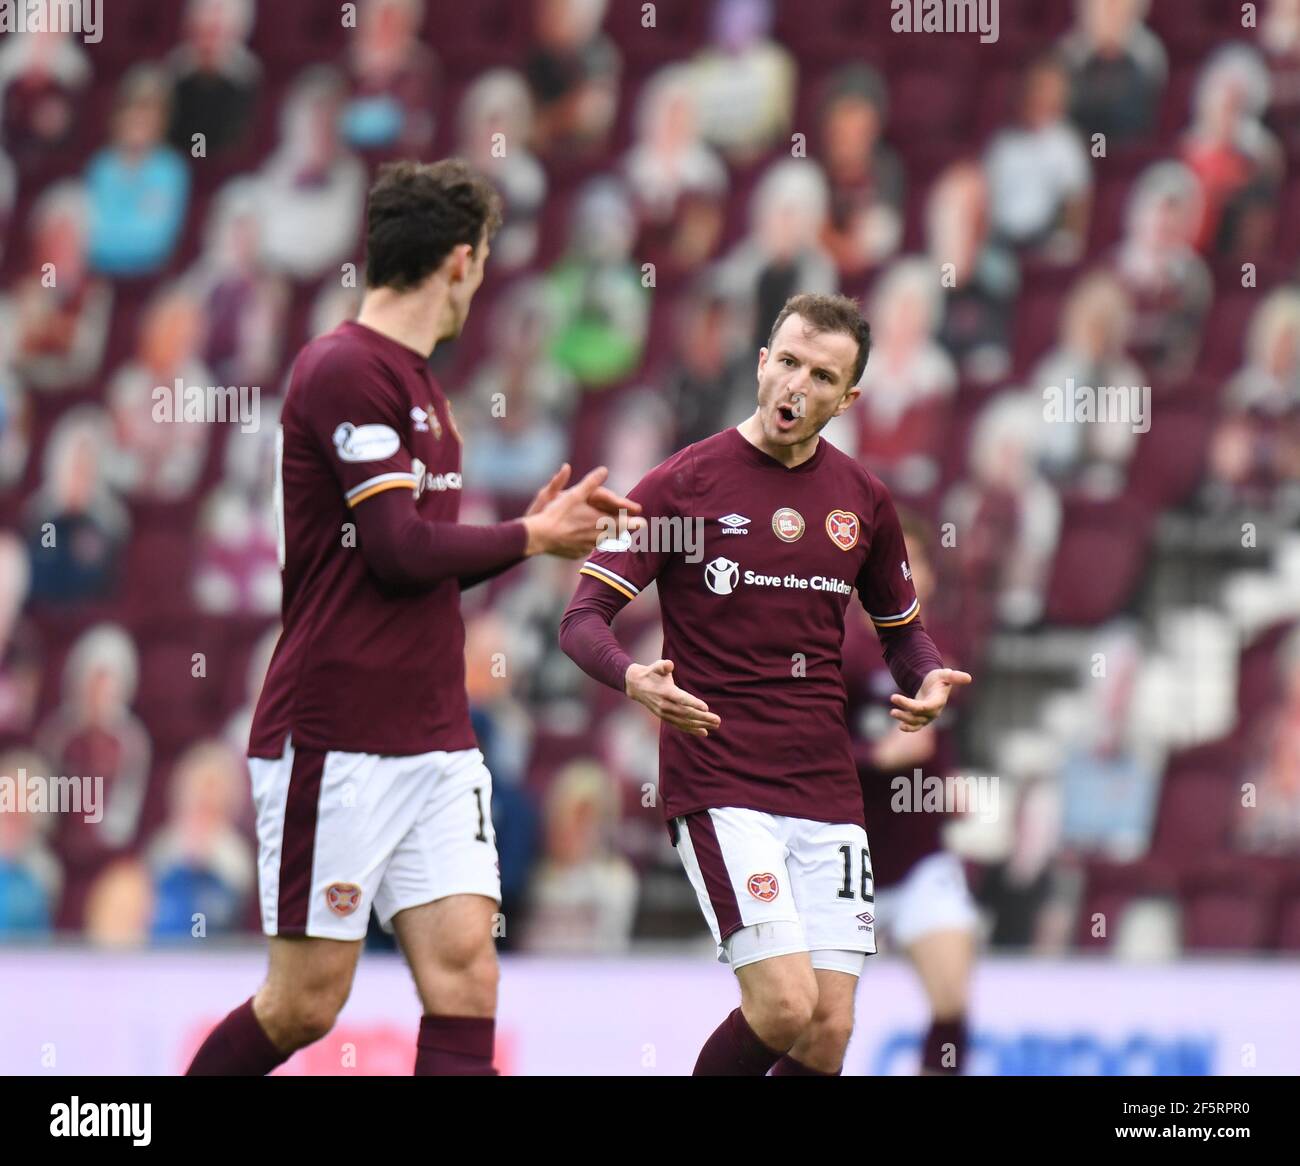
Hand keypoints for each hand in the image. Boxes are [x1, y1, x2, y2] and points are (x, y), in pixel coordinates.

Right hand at [522, 465, 644, 558]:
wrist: (540, 537)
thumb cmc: (558, 514)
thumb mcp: (575, 494)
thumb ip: (591, 483)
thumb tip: (604, 470)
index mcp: (600, 522)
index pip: (625, 524)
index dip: (635, 523)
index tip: (644, 523)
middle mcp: (597, 537)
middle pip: (617, 535)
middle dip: (624, 529)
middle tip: (633, 526)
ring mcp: (587, 547)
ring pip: (603, 542)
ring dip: (609, 536)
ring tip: (614, 533)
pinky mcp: (577, 553)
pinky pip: (588, 548)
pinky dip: (591, 543)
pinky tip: (588, 540)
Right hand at [625, 659, 720, 737]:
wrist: (636, 686)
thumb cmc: (651, 673)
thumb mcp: (656, 666)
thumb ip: (663, 666)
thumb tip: (669, 665)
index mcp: (665, 692)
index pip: (681, 699)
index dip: (693, 703)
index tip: (706, 708)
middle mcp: (665, 705)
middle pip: (686, 713)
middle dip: (702, 718)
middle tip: (717, 720)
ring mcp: (664, 713)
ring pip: (684, 721)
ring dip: (700, 725)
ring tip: (715, 725)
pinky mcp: (665, 717)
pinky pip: (679, 725)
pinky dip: (691, 730)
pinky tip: (704, 732)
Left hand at [889, 668, 971, 732]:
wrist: (935, 684)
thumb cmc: (939, 678)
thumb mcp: (945, 674)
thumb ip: (954, 676)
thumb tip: (969, 678)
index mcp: (938, 701)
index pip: (925, 707)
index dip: (911, 705)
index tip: (895, 697)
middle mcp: (933, 712)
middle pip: (918, 715)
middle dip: (905, 712)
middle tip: (892, 699)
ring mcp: (927, 717)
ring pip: (915, 722)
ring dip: (903, 718)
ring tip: (892, 712)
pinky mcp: (921, 718)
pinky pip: (915, 726)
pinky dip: (908, 727)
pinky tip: (900, 726)